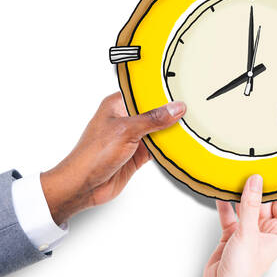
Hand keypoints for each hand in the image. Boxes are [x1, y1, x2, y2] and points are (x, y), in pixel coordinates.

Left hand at [40, 93, 185, 225]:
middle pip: (154, 111)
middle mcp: (125, 119)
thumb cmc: (91, 156)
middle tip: (193, 107)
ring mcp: (132, 137)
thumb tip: (175, 108)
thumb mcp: (126, 131)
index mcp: (117, 105)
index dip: (163, 91)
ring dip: (171, 130)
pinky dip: (169, 146)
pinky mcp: (137, 153)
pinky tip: (182, 142)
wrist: (82, 186)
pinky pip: (158, 147)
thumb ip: (153, 119)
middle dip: (171, 112)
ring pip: (158, 129)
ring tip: (192, 123)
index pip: (145, 93)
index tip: (183, 90)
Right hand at [202, 174, 276, 276]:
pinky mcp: (233, 234)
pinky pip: (231, 214)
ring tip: (234, 176)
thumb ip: (250, 206)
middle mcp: (266, 230)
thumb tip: (255, 182)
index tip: (271, 168)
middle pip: (263, 201)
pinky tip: (221, 193)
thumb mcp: (248, 234)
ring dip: (239, 194)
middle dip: (256, 187)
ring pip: (246, 206)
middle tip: (249, 167)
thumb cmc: (242, 274)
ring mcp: (249, 231)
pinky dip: (226, 204)